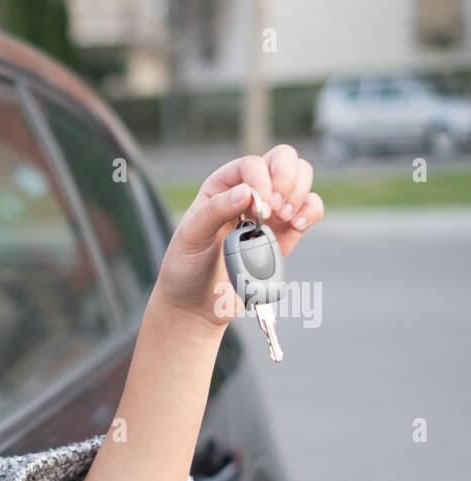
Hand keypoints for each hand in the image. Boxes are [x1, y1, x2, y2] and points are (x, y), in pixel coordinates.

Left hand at [154, 144, 323, 329]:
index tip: (259, 210)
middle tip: (274, 208)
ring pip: (301, 177)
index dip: (260, 180)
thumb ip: (214, 212)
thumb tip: (246, 191)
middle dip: (287, 177)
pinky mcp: (284, 234)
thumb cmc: (186, 268)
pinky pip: (310, 208)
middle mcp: (248, 192)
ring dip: (300, 192)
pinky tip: (298, 224)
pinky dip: (312, 210)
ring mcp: (270, 212)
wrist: (197, 304)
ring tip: (284, 218)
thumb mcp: (190, 237)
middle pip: (283, 158)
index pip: (250, 164)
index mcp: (220, 187)